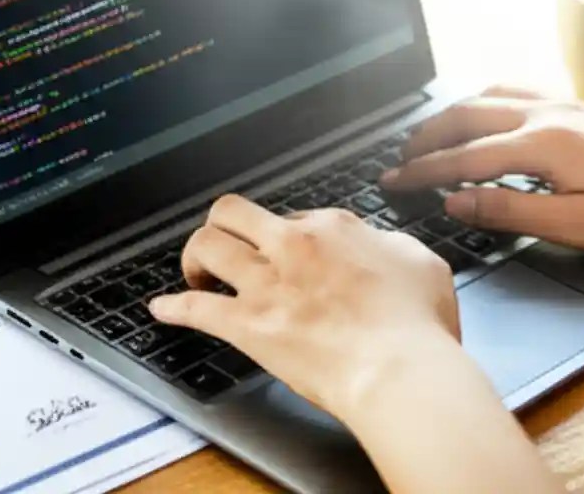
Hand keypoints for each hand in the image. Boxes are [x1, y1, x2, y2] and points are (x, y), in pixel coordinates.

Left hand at [148, 195, 458, 422]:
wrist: (399, 371)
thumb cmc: (417, 327)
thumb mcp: (421, 263)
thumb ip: (389, 245)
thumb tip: (376, 244)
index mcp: (332, 229)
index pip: (293, 216)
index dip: (287, 236)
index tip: (288, 255)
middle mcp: (292, 246)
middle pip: (234, 212)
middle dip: (224, 227)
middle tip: (227, 247)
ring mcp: (265, 284)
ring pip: (206, 245)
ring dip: (194, 258)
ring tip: (197, 273)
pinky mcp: (247, 324)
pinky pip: (195, 308)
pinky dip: (173, 308)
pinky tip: (162, 309)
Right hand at [381, 87, 583, 252]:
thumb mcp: (575, 227)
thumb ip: (509, 212)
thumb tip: (456, 200)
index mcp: (544, 145)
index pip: (464, 158)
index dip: (422, 171)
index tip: (392, 181)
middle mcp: (547, 114)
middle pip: (465, 115)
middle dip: (424, 137)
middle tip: (398, 160)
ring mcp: (561, 104)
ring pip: (486, 97)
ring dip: (449, 116)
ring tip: (426, 138)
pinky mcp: (573, 106)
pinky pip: (512, 91)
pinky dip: (480, 102)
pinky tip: (476, 116)